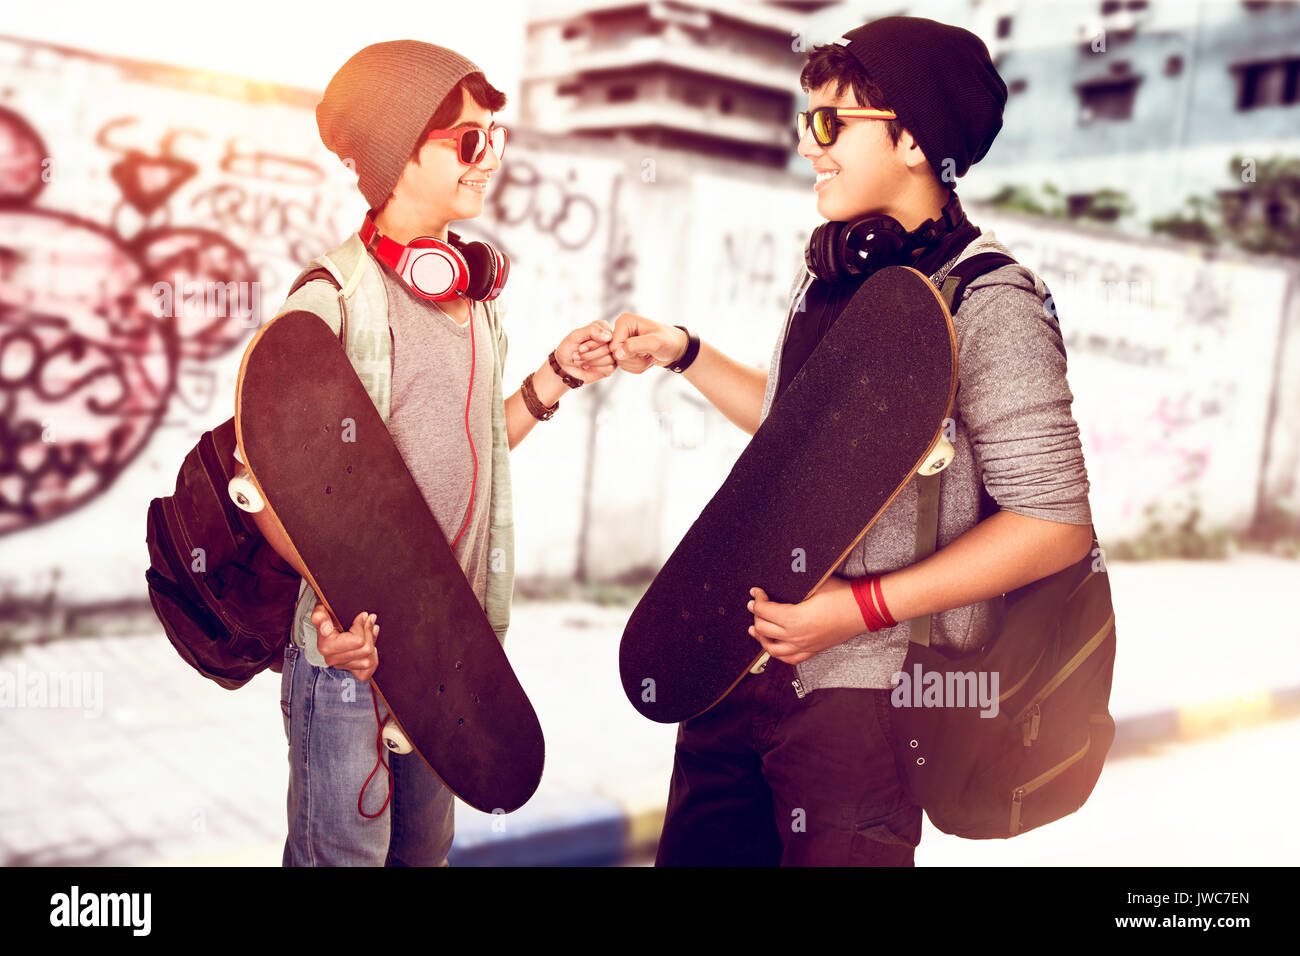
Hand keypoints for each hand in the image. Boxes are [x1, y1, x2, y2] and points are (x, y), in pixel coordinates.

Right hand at [311, 602, 379, 681]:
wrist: (324, 626)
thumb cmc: (325, 617)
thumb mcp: (320, 611)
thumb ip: (320, 617)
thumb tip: (326, 628)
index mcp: (326, 647)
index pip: (358, 641)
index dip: (363, 626)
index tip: (363, 615)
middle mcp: (332, 659)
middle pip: (366, 650)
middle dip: (369, 632)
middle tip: (370, 619)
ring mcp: (341, 666)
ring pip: (368, 660)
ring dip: (372, 643)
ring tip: (371, 629)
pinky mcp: (349, 670)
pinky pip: (367, 671)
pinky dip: (373, 658)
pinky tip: (371, 644)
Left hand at [557, 319, 617, 383]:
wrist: (564, 367)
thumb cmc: (568, 349)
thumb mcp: (575, 336)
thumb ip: (592, 330)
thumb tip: (609, 336)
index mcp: (602, 328)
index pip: (606, 335)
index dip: (592, 343)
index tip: (580, 347)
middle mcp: (609, 340)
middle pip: (607, 348)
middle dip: (589, 353)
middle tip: (578, 354)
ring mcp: (611, 354)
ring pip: (609, 358)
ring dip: (591, 361)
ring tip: (581, 360)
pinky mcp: (610, 366)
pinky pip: (609, 368)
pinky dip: (595, 368)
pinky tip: (588, 366)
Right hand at [607, 313, 687, 373]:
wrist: (676, 348)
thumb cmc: (669, 341)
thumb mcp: (655, 343)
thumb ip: (635, 346)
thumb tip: (618, 353)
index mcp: (625, 322)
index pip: (614, 346)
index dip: (628, 354)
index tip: (644, 351)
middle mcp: (621, 329)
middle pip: (616, 355)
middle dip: (634, 360)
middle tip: (648, 355)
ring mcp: (623, 340)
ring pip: (620, 362)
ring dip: (637, 364)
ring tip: (649, 356)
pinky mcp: (625, 350)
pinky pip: (624, 365)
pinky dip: (637, 367)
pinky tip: (646, 359)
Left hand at [746, 578, 863, 665]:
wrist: (863, 609)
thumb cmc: (841, 595)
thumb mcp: (814, 583)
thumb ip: (794, 584)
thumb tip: (779, 579)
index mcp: (794, 619)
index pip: (764, 611)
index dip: (757, 600)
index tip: (755, 592)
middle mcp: (796, 636)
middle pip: (764, 628)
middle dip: (756, 615)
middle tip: (755, 605)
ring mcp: (804, 646)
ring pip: (772, 648)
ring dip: (761, 638)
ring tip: (755, 629)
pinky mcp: (813, 650)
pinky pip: (790, 658)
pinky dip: (778, 653)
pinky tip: (774, 646)